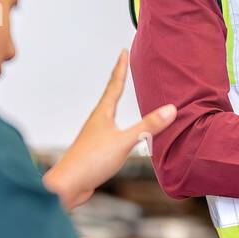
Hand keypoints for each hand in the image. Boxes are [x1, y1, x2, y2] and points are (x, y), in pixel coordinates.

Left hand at [43, 50, 175, 210]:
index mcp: (103, 114)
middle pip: (110, 96)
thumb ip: (148, 126)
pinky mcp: (97, 151)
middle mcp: (97, 121)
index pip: (115, 84)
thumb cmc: (91, 160)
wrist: (68, 185)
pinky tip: (121, 132)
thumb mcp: (125, 141)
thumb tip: (170, 109)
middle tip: (123, 68)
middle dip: (118, 81)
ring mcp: (96, 136)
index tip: (123, 52)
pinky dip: (119, 125)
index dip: (121, 67)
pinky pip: (112, 132)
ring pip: (109, 114)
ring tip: (121, 96)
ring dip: (116, 102)